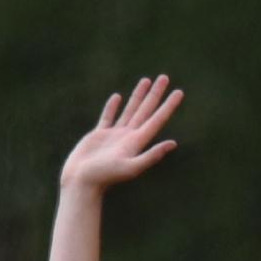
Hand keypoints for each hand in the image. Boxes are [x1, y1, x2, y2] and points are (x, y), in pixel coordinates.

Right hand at [61, 74, 181, 191]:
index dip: (169, 106)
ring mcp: (115, 136)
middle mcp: (129, 137)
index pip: (157, 119)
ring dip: (138, 96)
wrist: (82, 183)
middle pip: (146, 110)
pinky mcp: (100, 136)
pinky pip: (108, 117)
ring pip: (130, 110)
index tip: (179, 91)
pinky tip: (117, 97)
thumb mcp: (130, 167)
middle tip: (165, 77)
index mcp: (137, 142)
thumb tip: (173, 143)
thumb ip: (151, 156)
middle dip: (156, 94)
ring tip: (146, 80)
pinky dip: (113, 107)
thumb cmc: (104, 177)